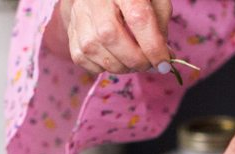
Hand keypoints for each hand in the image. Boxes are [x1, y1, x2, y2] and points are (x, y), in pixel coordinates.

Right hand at [49, 0, 171, 74]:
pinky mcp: (70, 29)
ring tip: (133, 62)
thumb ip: (161, 26)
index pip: (138, 18)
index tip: (164, 64)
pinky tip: (114, 59)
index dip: (152, 46)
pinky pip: (81, 58)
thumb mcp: (155, 0)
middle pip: (110, 35)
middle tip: (148, 64)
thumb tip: (163, 57)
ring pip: (94, 49)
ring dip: (119, 66)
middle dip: (134, 59)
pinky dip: (101, 67)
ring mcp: (79, 13)